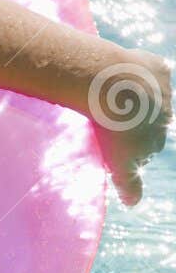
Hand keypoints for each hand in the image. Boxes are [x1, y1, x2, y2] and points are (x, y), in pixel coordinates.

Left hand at [89, 48, 170, 206]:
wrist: (115, 87)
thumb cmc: (113, 128)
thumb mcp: (119, 163)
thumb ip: (129, 183)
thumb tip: (133, 204)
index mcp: (156, 139)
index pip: (145, 144)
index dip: (126, 142)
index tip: (109, 138)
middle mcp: (167, 115)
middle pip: (149, 119)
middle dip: (132, 119)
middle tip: (105, 115)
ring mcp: (165, 91)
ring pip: (149, 94)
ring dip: (132, 95)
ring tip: (105, 94)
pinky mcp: (159, 68)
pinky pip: (148, 68)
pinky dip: (136, 70)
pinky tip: (118, 71)